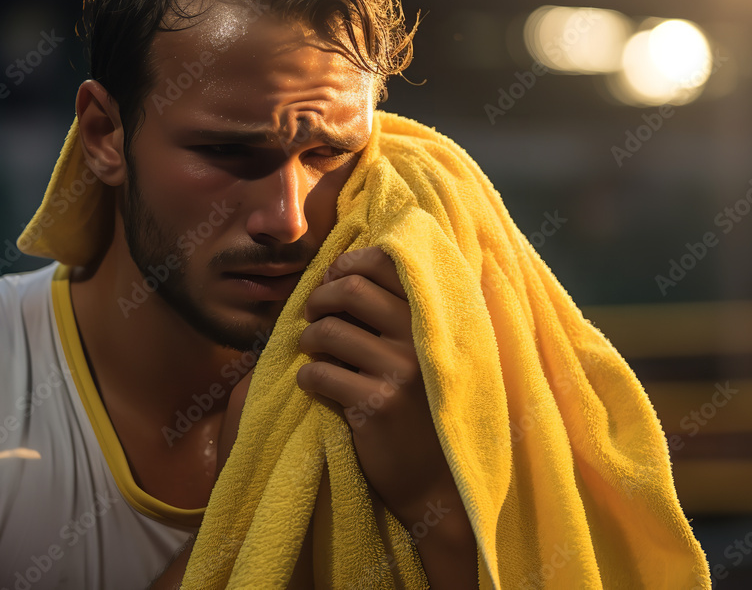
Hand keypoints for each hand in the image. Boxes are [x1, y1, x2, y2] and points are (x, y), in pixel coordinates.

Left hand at [296, 248, 477, 586]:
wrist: (443, 487)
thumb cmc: (430, 415)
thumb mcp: (433, 357)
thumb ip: (404, 316)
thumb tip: (344, 272)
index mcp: (436, 320)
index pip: (386, 264)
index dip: (347, 264)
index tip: (331, 278)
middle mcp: (421, 338)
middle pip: (348, 291)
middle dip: (318, 300)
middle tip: (312, 316)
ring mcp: (400, 372)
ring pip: (327, 332)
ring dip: (308, 341)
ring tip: (314, 354)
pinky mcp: (375, 406)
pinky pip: (319, 375)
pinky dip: (308, 379)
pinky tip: (316, 387)